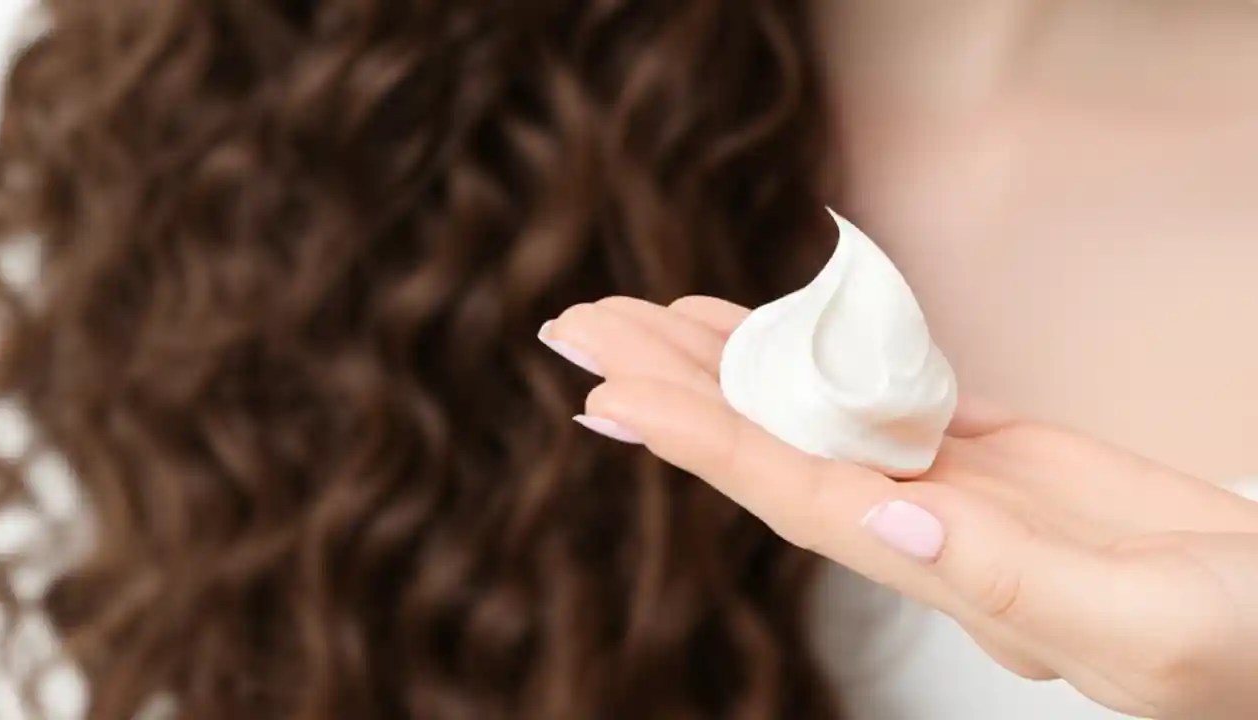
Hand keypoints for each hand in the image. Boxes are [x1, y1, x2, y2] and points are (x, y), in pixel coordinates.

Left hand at [539, 295, 1257, 719]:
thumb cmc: (1248, 647)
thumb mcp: (1150, 626)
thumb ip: (1015, 583)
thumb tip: (890, 520)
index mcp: (948, 569)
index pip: (793, 495)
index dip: (700, 441)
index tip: (612, 393)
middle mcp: (926, 529)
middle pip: (775, 445)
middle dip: (677, 387)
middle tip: (582, 327)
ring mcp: (958, 491)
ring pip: (821, 414)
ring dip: (732, 364)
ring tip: (649, 317)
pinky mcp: (1002, 459)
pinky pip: (890, 397)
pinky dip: (829, 357)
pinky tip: (775, 330)